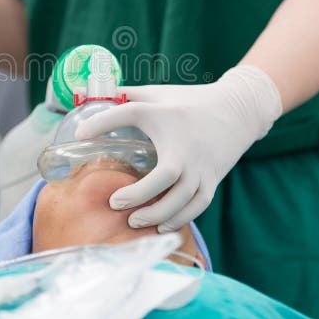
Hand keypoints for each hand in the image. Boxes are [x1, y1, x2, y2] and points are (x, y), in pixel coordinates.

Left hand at [74, 65, 281, 231]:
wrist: (238, 110)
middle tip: (115, 202)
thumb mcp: (158, 93)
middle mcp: (185, 143)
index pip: (129, 113)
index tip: (79, 134)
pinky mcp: (213, 178)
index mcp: (165, 115)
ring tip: (133, 220)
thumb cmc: (190, 102)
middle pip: (166, 176)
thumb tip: (88, 94)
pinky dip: (180, 219)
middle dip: (140, 194)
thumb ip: (126, 94)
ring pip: (183, 198)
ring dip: (158, 214)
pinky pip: (198, 205)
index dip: (103, 121)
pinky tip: (160, 226)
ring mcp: (202, 164)